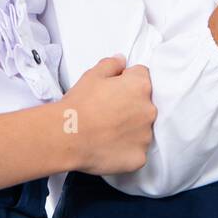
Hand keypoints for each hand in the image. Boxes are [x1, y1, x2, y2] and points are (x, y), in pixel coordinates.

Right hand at [59, 55, 155, 175]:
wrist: (67, 136)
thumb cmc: (79, 105)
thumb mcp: (92, 75)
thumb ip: (111, 64)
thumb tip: (121, 61)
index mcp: (140, 85)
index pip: (142, 78)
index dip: (126, 83)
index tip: (114, 91)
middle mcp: (149, 109)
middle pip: (145, 104)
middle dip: (131, 106)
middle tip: (108, 113)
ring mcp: (146, 135)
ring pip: (142, 129)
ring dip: (130, 129)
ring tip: (107, 132)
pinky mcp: (140, 157)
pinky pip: (137, 151)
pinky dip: (126, 150)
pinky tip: (109, 147)